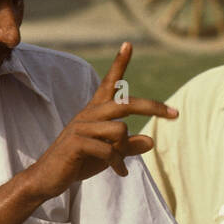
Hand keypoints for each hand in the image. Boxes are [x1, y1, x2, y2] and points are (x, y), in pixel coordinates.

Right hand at [27, 42, 177, 199]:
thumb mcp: (109, 155)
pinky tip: (119, 172)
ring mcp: (80, 127)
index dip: (119, 64)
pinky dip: (118, 163)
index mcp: (95, 113)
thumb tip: (151, 141)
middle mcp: (88, 114)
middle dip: (152, 107)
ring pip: (120, 130)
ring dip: (124, 150)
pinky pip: (109, 150)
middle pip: (126, 103)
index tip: (128, 44)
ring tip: (119, 164)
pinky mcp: (76, 143)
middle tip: (175, 113)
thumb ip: (128, 146)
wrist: (47, 178)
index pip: (108, 83)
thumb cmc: (78, 162)